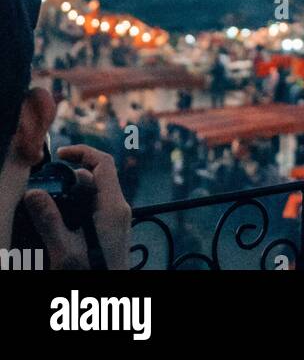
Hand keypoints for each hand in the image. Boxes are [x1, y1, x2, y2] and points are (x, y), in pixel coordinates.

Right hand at [24, 145, 131, 270]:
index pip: (104, 163)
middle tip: (45, 192)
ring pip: (91, 196)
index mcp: (113, 206)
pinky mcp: (110, 232)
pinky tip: (58, 225)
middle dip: (68, 181)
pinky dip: (75, 211)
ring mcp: (115, 221)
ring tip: (48, 211)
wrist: (109, 303)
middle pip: (94, 180)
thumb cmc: (93, 276)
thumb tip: (34, 194)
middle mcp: (118, 209)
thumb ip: (49, 220)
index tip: (61, 154)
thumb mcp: (65, 251)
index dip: (83, 152)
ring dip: (70, 198)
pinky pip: (93, 211)